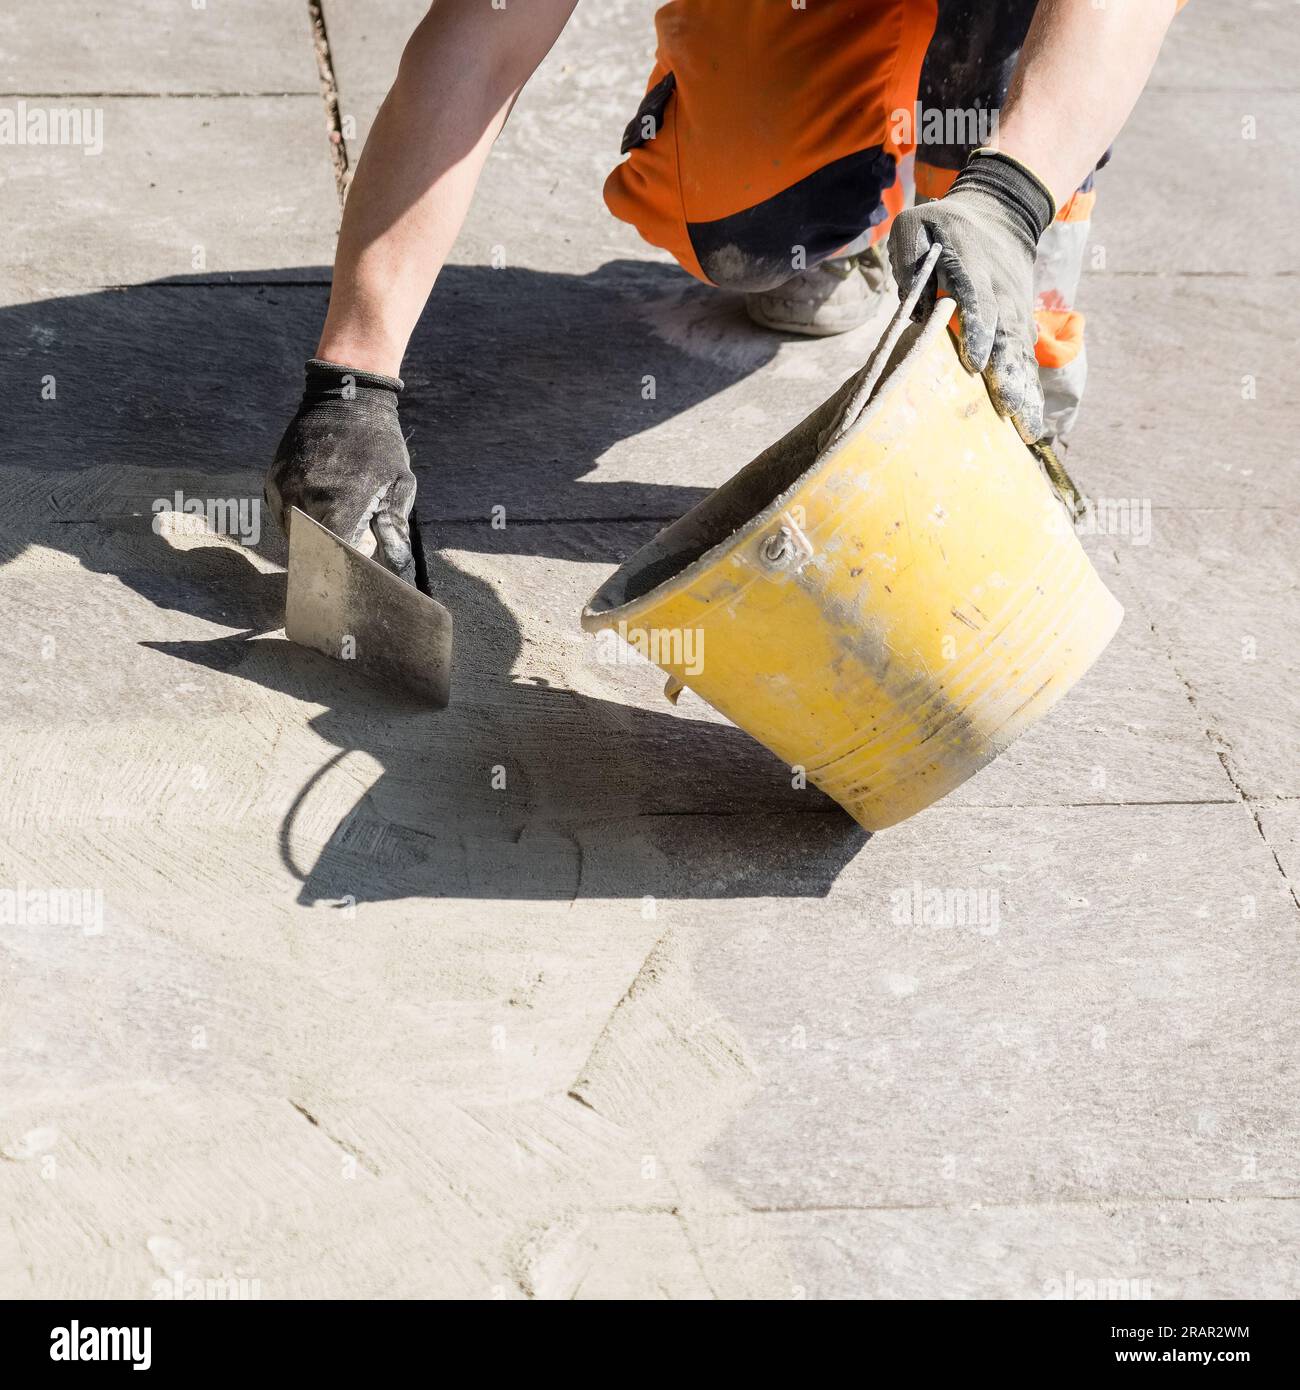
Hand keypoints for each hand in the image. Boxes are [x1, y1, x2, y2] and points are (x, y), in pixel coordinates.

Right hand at [265, 359, 417, 582]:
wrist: (346, 398)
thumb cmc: (380, 445)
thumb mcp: (400, 484)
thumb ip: (395, 528)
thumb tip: (396, 567)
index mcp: (340, 505)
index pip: (332, 559)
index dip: (341, 573)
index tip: (349, 581)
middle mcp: (306, 500)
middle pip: (311, 551)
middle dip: (326, 561)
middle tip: (341, 565)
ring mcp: (286, 489)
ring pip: (292, 536)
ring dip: (310, 543)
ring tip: (329, 540)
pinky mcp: (273, 479)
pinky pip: (281, 515)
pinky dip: (296, 523)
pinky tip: (314, 516)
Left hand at [888, 150, 1054, 443]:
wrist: (1001, 212)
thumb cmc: (944, 225)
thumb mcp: (915, 225)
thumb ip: (909, 258)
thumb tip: (917, 308)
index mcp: (972, 265)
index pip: (978, 301)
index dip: (977, 331)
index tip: (974, 363)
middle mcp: (1000, 291)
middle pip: (1006, 336)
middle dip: (1008, 375)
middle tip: (1010, 412)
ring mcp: (1015, 308)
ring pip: (1021, 353)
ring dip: (1025, 390)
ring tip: (1028, 428)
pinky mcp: (1021, 322)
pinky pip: (1026, 357)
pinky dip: (1030, 387)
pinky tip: (1032, 422)